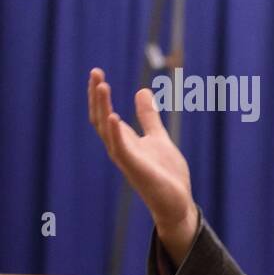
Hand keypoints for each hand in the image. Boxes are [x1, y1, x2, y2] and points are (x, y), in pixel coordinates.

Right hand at [87, 68, 197, 260]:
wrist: (177, 202)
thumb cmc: (166, 174)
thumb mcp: (158, 137)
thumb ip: (148, 117)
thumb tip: (142, 91)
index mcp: (124, 140)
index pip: (104, 113)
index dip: (100, 94)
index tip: (97, 73)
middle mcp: (119, 148)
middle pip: (100, 117)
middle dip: (96, 95)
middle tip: (95, 72)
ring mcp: (125, 158)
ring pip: (106, 130)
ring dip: (102, 107)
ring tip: (100, 85)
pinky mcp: (135, 168)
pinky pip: (120, 149)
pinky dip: (115, 132)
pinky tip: (113, 115)